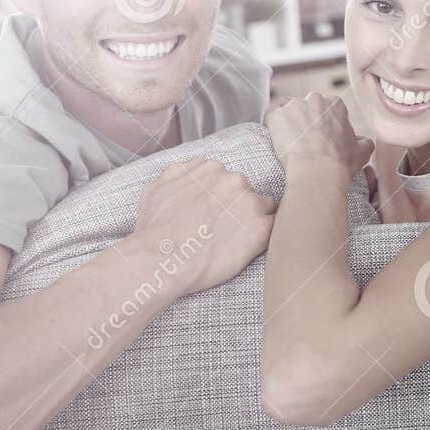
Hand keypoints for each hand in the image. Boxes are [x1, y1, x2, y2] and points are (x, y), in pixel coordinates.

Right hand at [129, 158, 276, 294]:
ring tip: (237, 240)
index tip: (217, 214)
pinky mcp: (261, 229)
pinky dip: (267, 236)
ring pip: (266, 208)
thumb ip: (181, 173)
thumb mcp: (157, 187)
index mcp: (212, 169)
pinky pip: (276, 227)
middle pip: (248, 192)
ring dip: (255, 221)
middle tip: (226, 229)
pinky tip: (252, 247)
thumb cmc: (153, 230)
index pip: (229, 179)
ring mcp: (251, 203)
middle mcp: (235, 180)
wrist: (159, 260)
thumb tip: (192, 169)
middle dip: (240, 208)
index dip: (224, 199)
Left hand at [266, 92, 372, 178]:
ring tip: (289, 140)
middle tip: (304, 139)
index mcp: (335, 104)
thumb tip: (361, 140)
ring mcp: (294, 105)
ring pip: (287, 109)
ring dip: (288, 121)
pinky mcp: (276, 115)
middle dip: (304, 118)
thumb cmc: (340, 163)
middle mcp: (315, 99)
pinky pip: (270, 117)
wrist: (317, 171)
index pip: (325, 107)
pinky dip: (272, 126)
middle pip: (306, 105)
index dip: (322, 122)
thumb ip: (363, 141)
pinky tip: (277, 139)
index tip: (320, 135)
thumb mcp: (363, 151)